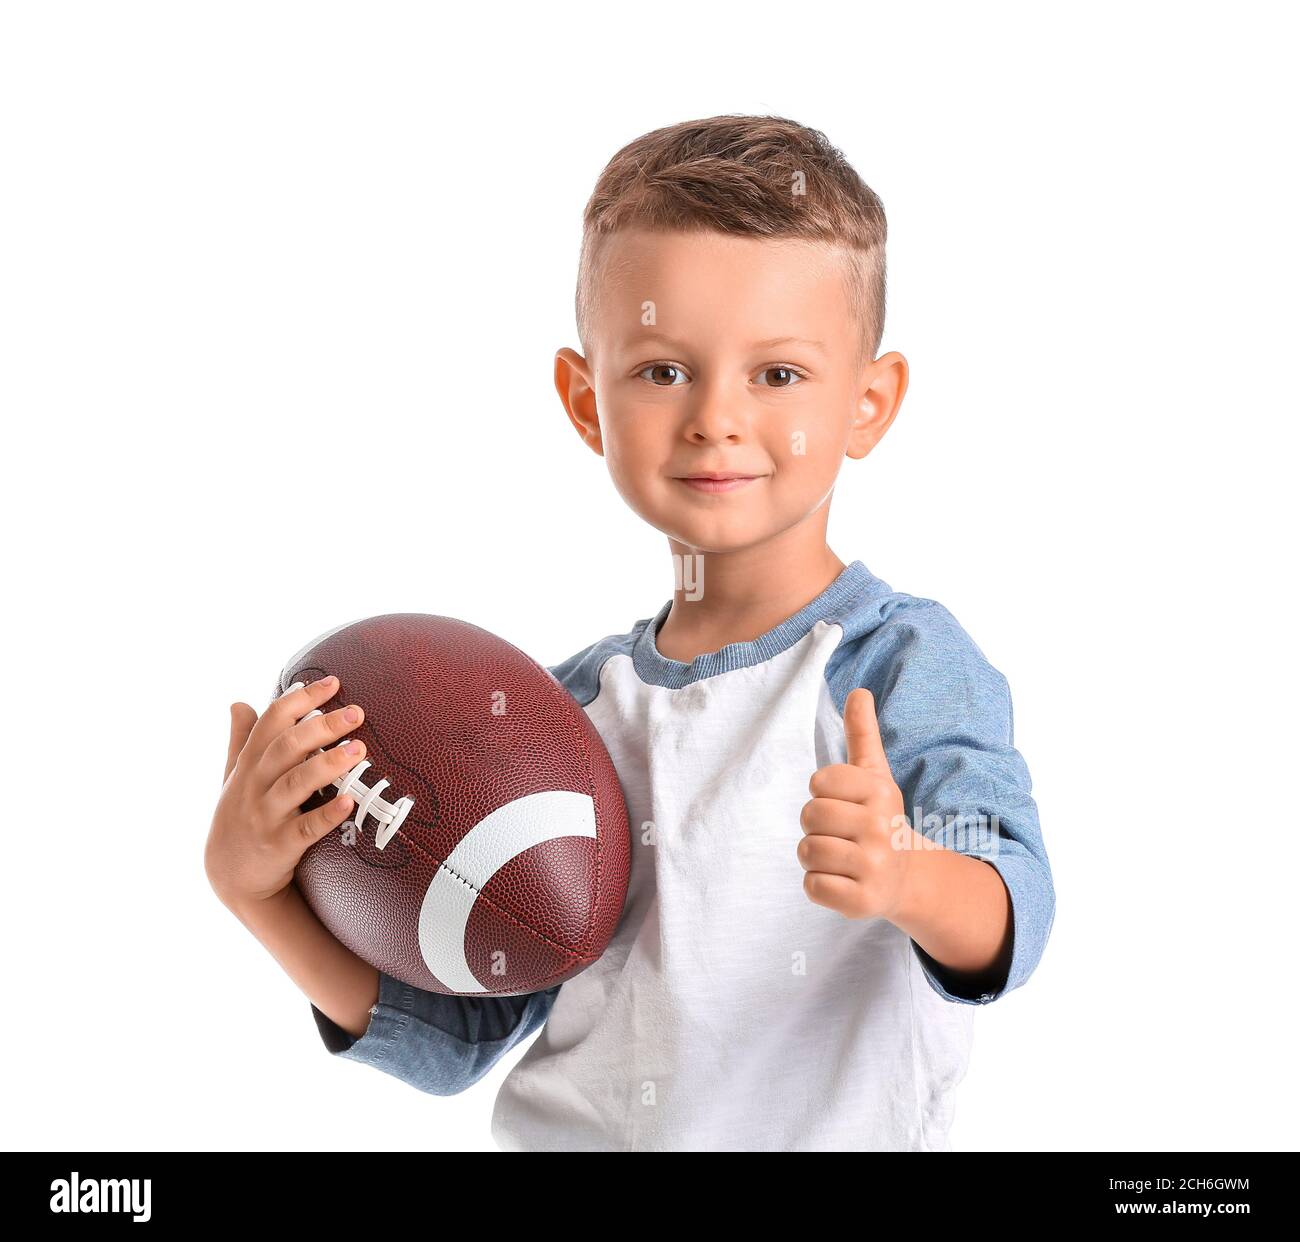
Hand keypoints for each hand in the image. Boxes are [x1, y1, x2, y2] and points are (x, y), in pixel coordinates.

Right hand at [204, 676, 366, 911]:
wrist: (230, 876)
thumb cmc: (239, 816)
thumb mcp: (232, 776)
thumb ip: (240, 739)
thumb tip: (238, 702)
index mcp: (249, 763)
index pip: (272, 721)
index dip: (301, 698)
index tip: (333, 682)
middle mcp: (255, 785)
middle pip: (287, 747)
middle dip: (322, 726)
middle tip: (356, 712)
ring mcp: (265, 816)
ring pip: (296, 784)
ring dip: (328, 765)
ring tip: (359, 749)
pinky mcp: (279, 846)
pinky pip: (305, 829)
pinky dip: (327, 815)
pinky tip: (350, 801)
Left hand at [797, 687, 917, 920]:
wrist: (905, 877)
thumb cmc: (877, 818)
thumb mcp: (873, 775)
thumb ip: (862, 733)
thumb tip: (858, 691)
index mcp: (881, 793)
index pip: (819, 782)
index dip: (823, 793)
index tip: (844, 802)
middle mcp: (882, 829)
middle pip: (810, 816)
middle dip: (815, 825)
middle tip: (840, 833)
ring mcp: (874, 868)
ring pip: (808, 851)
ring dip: (813, 855)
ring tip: (839, 855)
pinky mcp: (863, 902)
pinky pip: (813, 886)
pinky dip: (818, 884)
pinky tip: (841, 880)